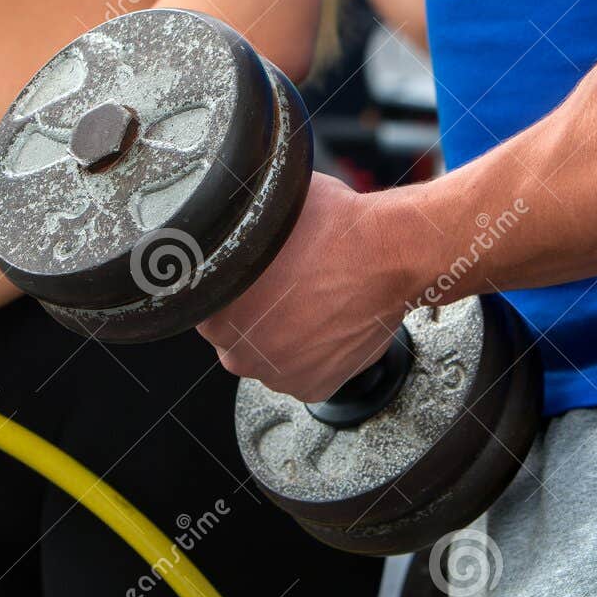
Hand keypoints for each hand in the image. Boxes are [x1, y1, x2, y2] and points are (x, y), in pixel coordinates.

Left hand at [197, 174, 421, 402]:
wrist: (389, 251)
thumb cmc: (332, 226)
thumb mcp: (266, 210)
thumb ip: (237, 229)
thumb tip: (227, 219)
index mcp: (214, 309)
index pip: (207, 306)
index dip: (233, 289)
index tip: (256, 278)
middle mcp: (237, 350)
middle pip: (235, 336)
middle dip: (256, 316)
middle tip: (288, 288)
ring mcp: (275, 373)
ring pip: (269, 356)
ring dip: (285, 337)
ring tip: (314, 303)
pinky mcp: (312, 387)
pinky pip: (303, 375)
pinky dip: (315, 357)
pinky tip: (328, 324)